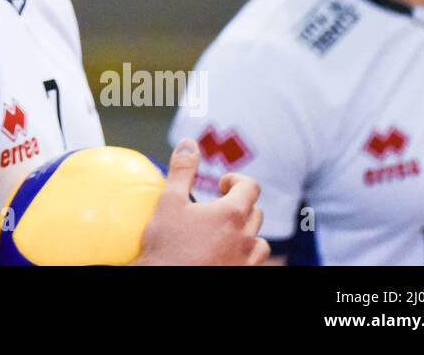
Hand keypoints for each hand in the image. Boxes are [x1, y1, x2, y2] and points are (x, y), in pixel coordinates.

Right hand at [133, 138, 269, 264]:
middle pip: (255, 212)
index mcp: (231, 214)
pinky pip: (253, 262)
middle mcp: (246, 238)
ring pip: (258, 241)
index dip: (236, 181)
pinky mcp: (243, 275)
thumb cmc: (167, 247)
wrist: (165, 281)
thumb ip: (182, 170)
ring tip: (222, 234)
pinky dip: (244, 255)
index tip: (220, 185)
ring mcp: (247, 261)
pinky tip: (224, 255)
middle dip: (239, 205)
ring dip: (245, 233)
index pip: (250, 187)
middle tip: (216, 208)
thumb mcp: (169, 202)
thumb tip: (189, 143)